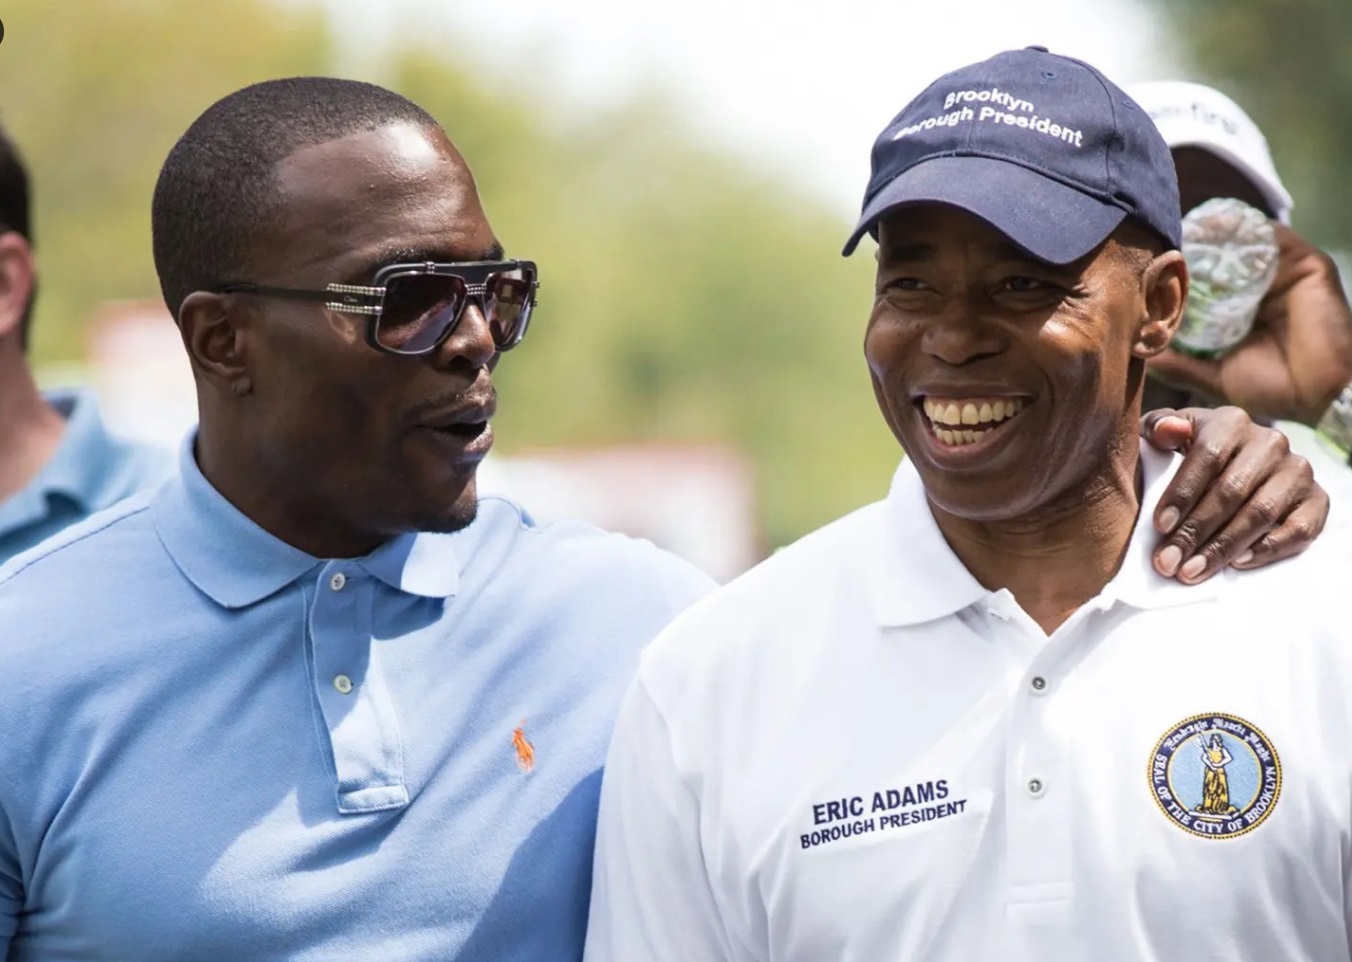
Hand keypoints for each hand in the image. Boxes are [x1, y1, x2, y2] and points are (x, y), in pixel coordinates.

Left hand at [1140, 405, 1327, 582]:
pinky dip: (1270, 549)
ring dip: (1223, 547)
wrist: (1235, 464)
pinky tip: (1238, 564)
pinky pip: (1300, 528)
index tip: (1159, 527)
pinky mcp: (1317, 499)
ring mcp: (1297, 471)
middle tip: (1168, 561)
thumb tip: (1170, 430)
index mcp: (1231, 423)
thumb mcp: (1165, 434)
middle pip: (1232, 491)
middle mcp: (1270, 443)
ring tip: (1192, 571)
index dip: (1182, 494)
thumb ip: (1156, 427)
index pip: (1207, 458)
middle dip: (1195, 531)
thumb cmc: (1187, 450)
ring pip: (1261, 513)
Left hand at [1148, 224, 1351, 424]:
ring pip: (1244, 243)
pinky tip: (1215, 227)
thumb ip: (1180, 363)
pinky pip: (1273, 237)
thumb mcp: (1213, 375)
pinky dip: (1245, 229)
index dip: (1179, 274)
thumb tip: (1141, 354)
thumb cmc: (1273, 390)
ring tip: (1181, 229)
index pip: (1205, 283)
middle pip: (1222, 258)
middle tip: (1157, 242)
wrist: (1320, 397)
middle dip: (1192, 249)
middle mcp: (1261, 289)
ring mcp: (1284, 274)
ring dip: (1214, 234)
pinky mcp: (1306, 265)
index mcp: (1240, 311)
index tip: (1145, 267)